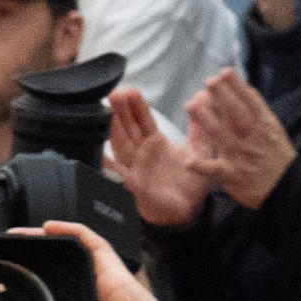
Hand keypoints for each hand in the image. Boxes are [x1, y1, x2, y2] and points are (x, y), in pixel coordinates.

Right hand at [105, 88, 213, 226]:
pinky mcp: (136, 184)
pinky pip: (120, 173)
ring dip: (114, 130)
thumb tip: (201, 96)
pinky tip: (100, 154)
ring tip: (107, 114)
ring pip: (122, 145)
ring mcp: (136, 167)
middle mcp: (142, 152)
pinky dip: (109, 164)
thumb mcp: (198, 148)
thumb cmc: (188, 180)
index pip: (143, 119)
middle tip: (115, 93)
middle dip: (121, 111)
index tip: (129, 89)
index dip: (136, 105)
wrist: (187, 210)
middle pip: (128, 128)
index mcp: (155, 142)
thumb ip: (198, 124)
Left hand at [181, 68, 296, 209]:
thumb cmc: (276, 155)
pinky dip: (202, 166)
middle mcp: (252, 138)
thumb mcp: (273, 129)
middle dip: (223, 96)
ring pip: (221, 135)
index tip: (224, 72)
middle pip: (236, 114)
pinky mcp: (232, 175)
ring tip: (191, 104)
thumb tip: (243, 87)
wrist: (286, 188)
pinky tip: (188, 160)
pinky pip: (214, 170)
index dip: (237, 87)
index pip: (251, 102)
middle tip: (209, 81)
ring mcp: (241, 156)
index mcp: (263, 125)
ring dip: (206, 120)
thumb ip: (258, 109)